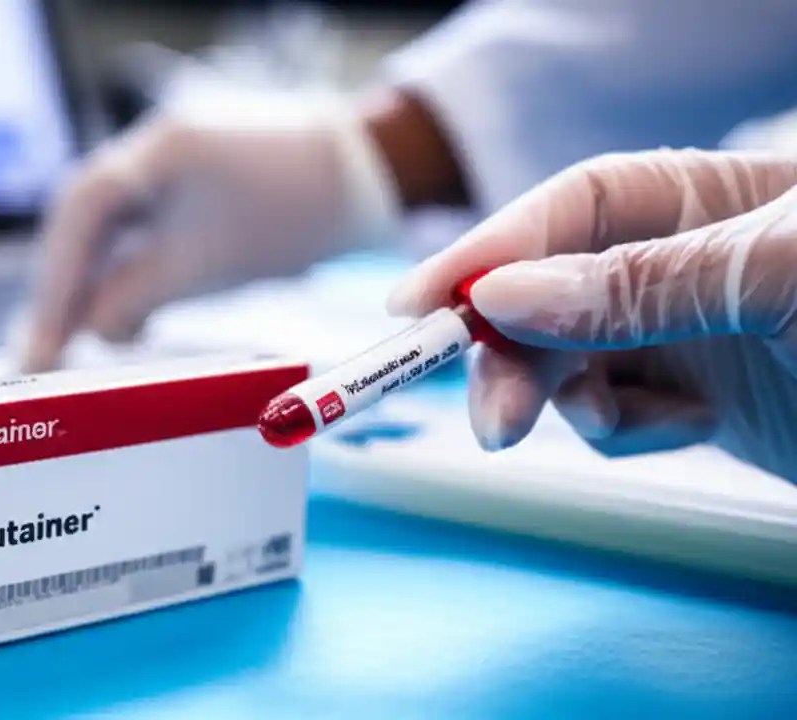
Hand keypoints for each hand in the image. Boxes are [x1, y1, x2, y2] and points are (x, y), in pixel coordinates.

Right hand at [19, 88, 405, 371]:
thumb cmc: (292, 216)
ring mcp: (165, 163)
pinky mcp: (183, 184)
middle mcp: (150, 148)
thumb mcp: (207, 265)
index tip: (40, 339)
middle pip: (83, 219)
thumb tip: (89, 329)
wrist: (361, 177)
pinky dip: (124, 274)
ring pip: (107, 229)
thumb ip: (137, 294)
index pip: (82, 211)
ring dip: (89, 285)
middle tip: (38, 354)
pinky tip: (117, 319)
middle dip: (61, 288)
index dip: (55, 278)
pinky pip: (136, 230)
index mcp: (159, 149)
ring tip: (65, 346)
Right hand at [387, 149, 796, 479]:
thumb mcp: (772, 275)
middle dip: (509, 354)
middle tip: (495, 421)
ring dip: (566, 397)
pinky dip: (632, 430)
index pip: (568, 209)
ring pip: (567, 363)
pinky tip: (696, 428)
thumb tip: (498, 299)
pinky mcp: (691, 402)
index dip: (485, 251)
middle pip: (548, 295)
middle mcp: (676, 260)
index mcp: (699, 196)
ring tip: (612, 420)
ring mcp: (681, 334)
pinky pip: (615, 416)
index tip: (415, 304)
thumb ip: (640, 284)